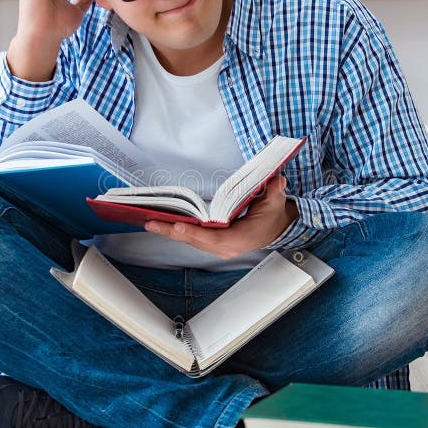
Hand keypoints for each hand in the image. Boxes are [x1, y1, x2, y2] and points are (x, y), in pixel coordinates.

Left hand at [144, 176, 298, 258]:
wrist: (275, 227)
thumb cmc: (272, 215)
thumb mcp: (275, 202)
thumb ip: (275, 191)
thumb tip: (276, 181)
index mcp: (241, 239)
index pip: (216, 239)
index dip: (197, 234)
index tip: (180, 227)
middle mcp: (227, 247)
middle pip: (196, 241)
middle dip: (173, 232)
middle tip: (152, 223)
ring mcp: (219, 247)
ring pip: (191, 240)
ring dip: (171, 232)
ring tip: (151, 223)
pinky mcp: (213, 244)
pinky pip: (193, 238)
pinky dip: (177, 232)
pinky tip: (163, 224)